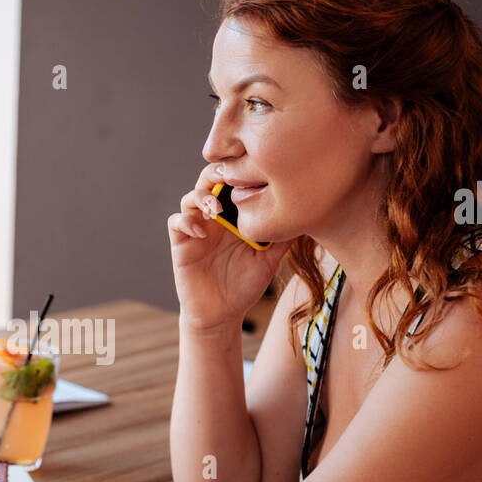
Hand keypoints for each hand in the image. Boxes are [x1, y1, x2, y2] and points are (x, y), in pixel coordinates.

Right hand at [168, 163, 292, 333]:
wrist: (222, 314)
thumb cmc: (245, 285)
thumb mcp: (270, 259)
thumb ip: (281, 236)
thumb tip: (305, 213)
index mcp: (235, 215)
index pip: (234, 181)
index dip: (239, 169)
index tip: (252, 168)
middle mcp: (215, 217)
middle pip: (209, 180)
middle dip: (217, 174)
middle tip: (229, 177)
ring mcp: (197, 228)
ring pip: (191, 197)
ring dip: (202, 197)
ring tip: (216, 209)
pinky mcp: (182, 243)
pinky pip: (177, 222)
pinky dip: (186, 221)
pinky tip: (201, 232)